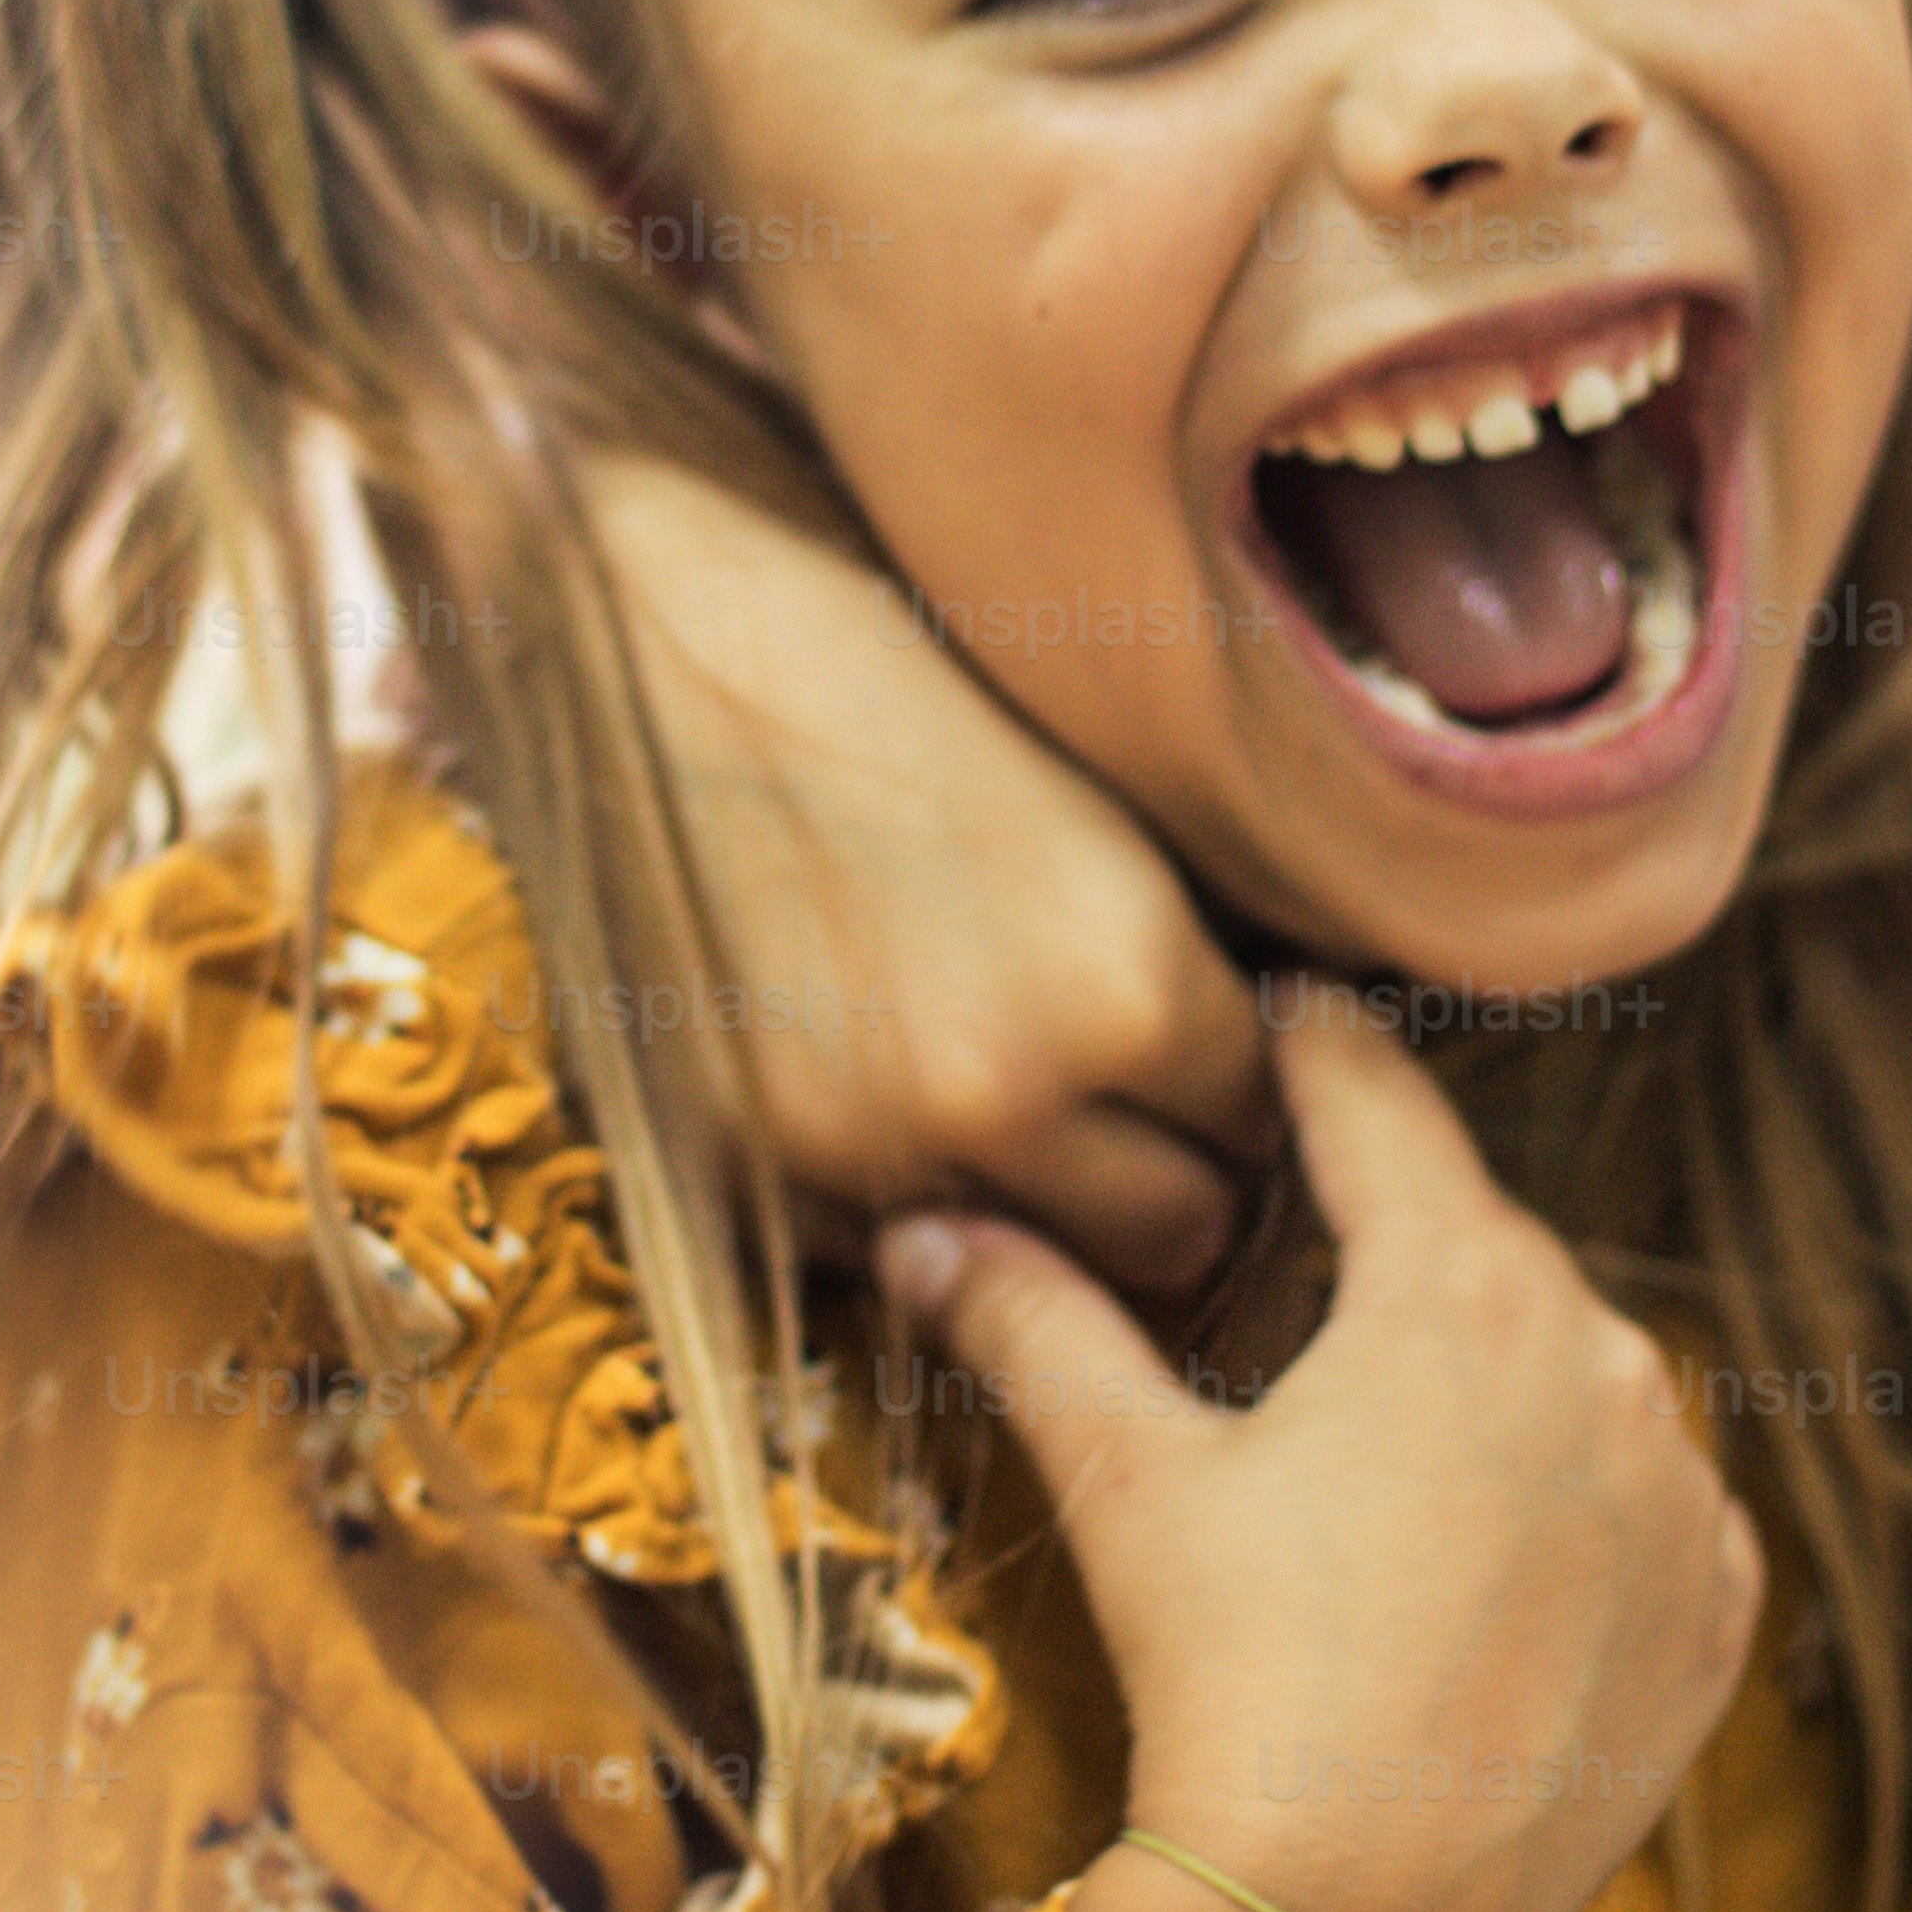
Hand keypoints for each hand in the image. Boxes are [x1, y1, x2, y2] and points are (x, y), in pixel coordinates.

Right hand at [574, 448, 1277, 1289]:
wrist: (645, 645)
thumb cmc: (877, 665)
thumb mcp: (1088, 787)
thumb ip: (1176, 938)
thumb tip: (1253, 1034)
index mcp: (1130, 977)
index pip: (1266, 1111)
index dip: (1243, 1072)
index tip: (1212, 1039)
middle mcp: (1007, 1085)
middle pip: (1179, 1230)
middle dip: (1173, 1169)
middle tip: (1136, 1099)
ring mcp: (867, 1140)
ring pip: (1038, 1267)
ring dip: (1043, 1204)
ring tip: (1013, 1101)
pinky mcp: (744, 1162)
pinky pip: (885, 1252)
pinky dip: (905, 1199)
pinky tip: (888, 1091)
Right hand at [886, 989, 1750, 1911]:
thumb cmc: (1232, 1679)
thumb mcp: (1128, 1480)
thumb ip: (1037, 1324)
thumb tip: (920, 1230)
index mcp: (1456, 1289)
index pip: (1379, 1107)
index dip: (1320, 1050)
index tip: (1295, 1008)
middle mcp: (1602, 1357)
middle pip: (1480, 1249)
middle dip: (1397, 1254)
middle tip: (1311, 1275)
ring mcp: (1678, 1487)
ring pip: (1573, 1374)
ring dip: (1493, 1386)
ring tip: (1392, 1459)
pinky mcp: (1717, 1604)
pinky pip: (1647, 1504)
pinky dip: (1577, 1508)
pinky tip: (1487, 1569)